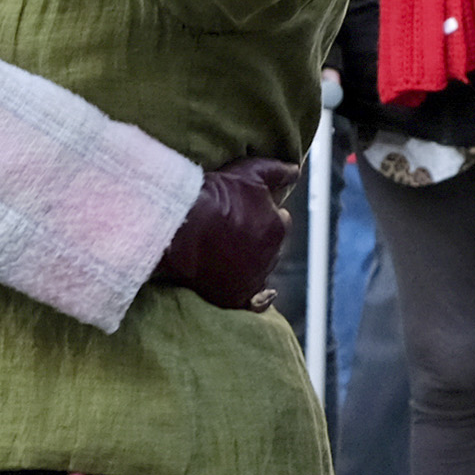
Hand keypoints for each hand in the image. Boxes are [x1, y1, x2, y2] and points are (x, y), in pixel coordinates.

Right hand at [150, 156, 299, 312]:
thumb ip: (279, 171)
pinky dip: (258, 300)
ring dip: (252, 264)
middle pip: (270, 247)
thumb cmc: (213, 197)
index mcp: (277, 227)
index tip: (246, 212)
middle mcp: (270, 256)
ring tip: (231, 256)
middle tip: (234, 232)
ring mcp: (252, 279)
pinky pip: (254, 304)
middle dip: (258, 240)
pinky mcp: (234, 297)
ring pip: (261, 271)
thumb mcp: (250, 171)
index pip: (279, 221)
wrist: (178, 226)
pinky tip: (262, 295)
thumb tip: (297, 170)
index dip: (263, 215)